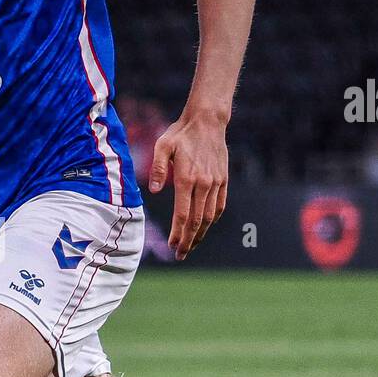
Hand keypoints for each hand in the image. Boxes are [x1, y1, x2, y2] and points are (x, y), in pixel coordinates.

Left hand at [149, 110, 228, 259]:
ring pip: (209, 217)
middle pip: (197, 221)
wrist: (207, 121)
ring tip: (191, 246)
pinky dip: (212, 220)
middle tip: (181, 255)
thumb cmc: (180, 134)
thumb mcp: (162, 146)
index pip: (183, 214)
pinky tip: (205, 227)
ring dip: (201, 234)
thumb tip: (154, 192)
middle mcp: (204, 184)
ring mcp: (216, 183)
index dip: (178, 233)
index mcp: (187, 178)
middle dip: (189, 241)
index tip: (172, 246)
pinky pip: (219, 206)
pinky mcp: (223, 180)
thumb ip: (157, 169)